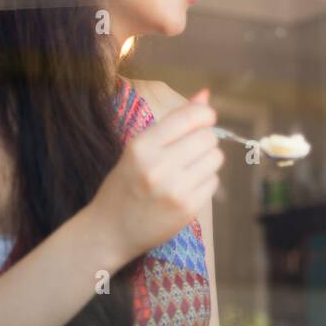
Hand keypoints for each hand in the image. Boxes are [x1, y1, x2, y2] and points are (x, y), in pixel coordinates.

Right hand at [88, 88, 221, 265]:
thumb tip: (205, 95)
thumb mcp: (139, 148)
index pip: (189, 117)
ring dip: (207, 161)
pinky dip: (205, 182)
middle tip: (189, 151)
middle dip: (204, 140)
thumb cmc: (125, 183)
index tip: (205, 119)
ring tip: (186, 170)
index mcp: (142, 146)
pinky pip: (214, 182)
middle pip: (208, 137)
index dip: (205, 115)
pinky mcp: (187, 209)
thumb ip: (173, 121)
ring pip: (215, 158)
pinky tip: (186, 188)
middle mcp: (158, 166)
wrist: (109, 231)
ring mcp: (174, 189)